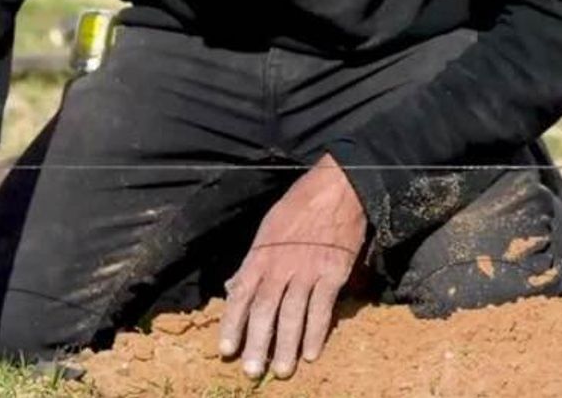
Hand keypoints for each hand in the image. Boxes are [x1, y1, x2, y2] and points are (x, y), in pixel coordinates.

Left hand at [219, 154, 366, 379]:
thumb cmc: (299, 207)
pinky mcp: (332, 274)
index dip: (232, 324)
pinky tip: (310, 353)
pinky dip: (315, 333)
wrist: (336, 190)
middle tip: (252, 371)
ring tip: (282, 370)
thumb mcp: (266, 229)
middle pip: (265, 311)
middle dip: (257, 343)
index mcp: (260, 255)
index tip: (226, 349)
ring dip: (286, 346)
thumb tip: (232, 287)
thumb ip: (251, 262)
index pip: (241, 295)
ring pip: (292, 315)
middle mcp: (280, 266)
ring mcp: (307, 271)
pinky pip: (322, 309)